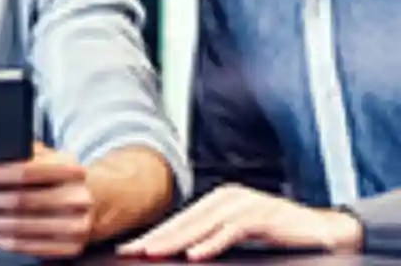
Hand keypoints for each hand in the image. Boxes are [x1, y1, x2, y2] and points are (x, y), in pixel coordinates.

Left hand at [0, 143, 94, 257]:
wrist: (93, 200)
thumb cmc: (57, 176)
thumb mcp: (46, 156)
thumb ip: (21, 152)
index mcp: (70, 168)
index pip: (24, 171)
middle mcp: (77, 197)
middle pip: (18, 202)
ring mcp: (76, 226)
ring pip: (18, 227)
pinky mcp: (69, 248)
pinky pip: (25, 247)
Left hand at [117, 184, 363, 260]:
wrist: (325, 231)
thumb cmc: (279, 235)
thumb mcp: (238, 235)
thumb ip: (211, 238)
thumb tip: (180, 251)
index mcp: (217, 201)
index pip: (179, 221)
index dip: (153, 235)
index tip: (128, 248)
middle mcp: (227, 198)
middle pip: (185, 221)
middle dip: (156, 237)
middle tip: (131, 250)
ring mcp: (245, 204)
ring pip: (203, 225)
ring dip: (177, 240)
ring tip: (153, 252)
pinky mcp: (263, 216)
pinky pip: (232, 231)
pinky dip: (212, 243)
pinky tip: (196, 255)